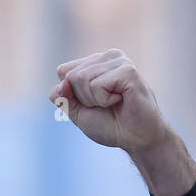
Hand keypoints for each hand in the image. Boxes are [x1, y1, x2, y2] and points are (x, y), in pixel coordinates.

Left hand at [49, 49, 166, 151]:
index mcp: (95, 62)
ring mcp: (119, 61)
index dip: (71, 95)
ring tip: (114, 103)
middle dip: (83, 98)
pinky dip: (105, 100)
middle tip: (105, 105)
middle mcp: (108, 57)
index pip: (63, 71)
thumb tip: (61, 84)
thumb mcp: (76, 112)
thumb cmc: (109, 125)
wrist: (135, 138)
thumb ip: (62, 98)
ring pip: (82, 78)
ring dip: (94, 100)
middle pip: (72, 75)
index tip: (91, 103)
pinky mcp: (127, 70)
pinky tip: (121, 100)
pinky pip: (98, 85)